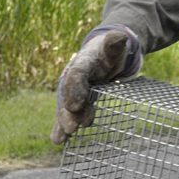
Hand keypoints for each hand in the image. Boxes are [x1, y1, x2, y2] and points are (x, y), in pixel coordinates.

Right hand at [50, 25, 141, 143]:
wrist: (104, 55)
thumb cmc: (111, 51)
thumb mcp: (115, 45)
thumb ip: (115, 42)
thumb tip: (119, 37)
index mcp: (82, 63)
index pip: (77, 75)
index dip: (75, 90)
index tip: (76, 105)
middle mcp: (73, 78)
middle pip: (68, 95)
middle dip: (69, 112)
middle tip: (72, 127)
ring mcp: (72, 90)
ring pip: (66, 107)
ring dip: (65, 122)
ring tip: (65, 136)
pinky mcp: (75, 100)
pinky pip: (68, 114)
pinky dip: (62, 127)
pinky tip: (59, 141)